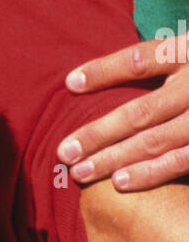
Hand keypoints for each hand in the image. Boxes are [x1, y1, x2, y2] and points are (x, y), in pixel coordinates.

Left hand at [58, 34, 188, 189]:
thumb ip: (171, 58)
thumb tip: (110, 72)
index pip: (142, 59)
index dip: (104, 70)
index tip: (69, 83)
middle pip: (141, 111)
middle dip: (99, 133)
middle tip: (64, 151)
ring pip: (157, 141)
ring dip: (115, 158)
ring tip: (81, 171)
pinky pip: (182, 161)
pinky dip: (151, 173)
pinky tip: (121, 183)